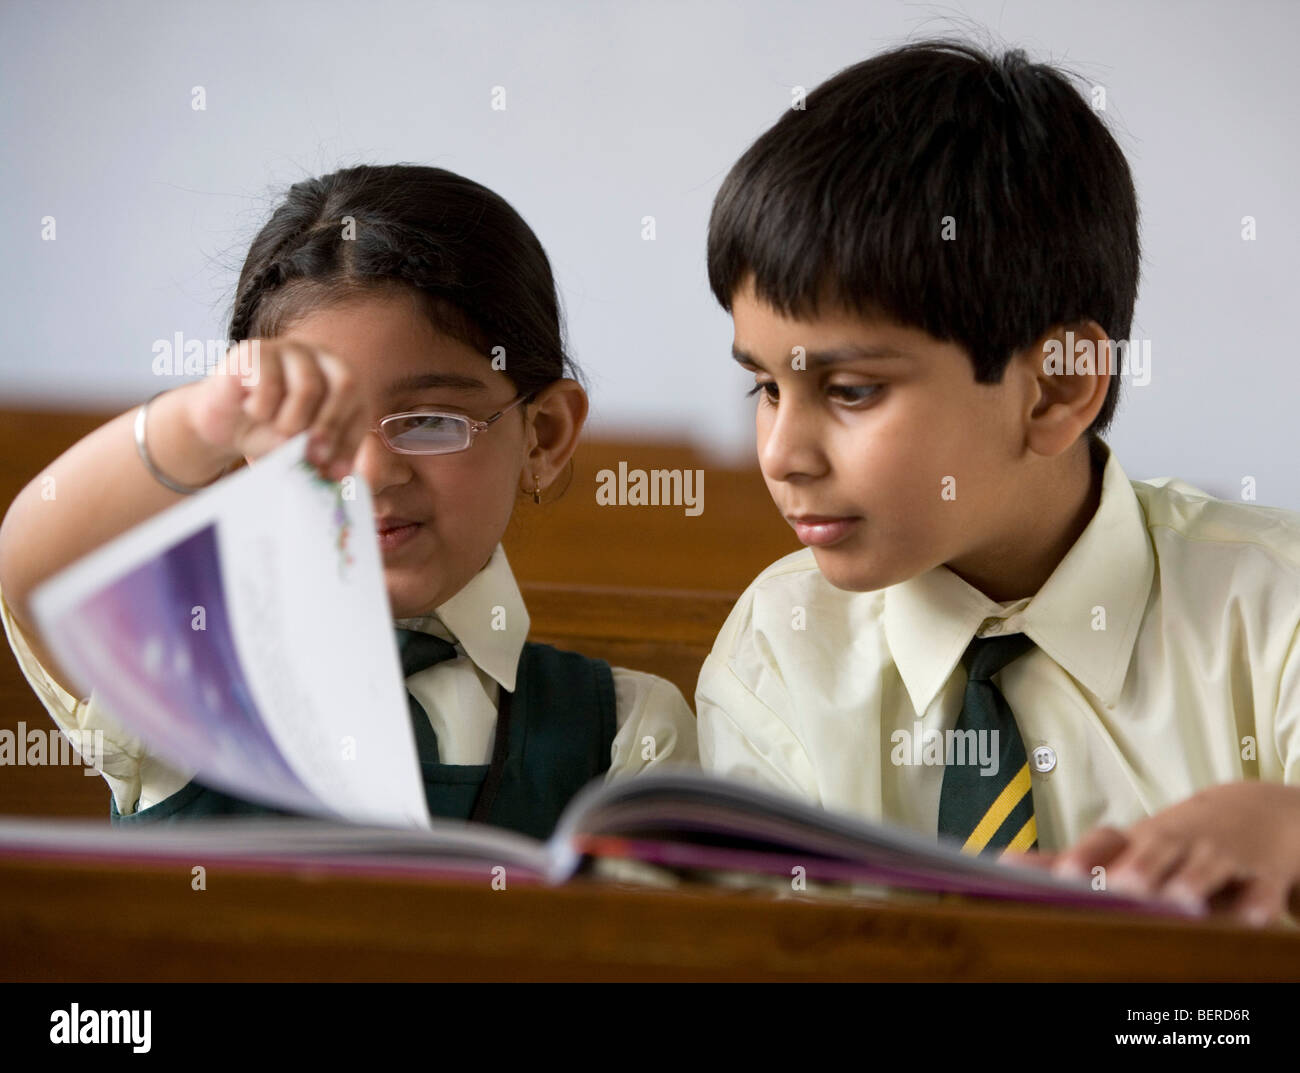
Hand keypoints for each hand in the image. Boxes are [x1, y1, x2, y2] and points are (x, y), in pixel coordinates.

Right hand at [183, 339, 367, 481]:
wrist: (222, 426)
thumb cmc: (270, 434)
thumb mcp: (303, 448)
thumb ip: (324, 453)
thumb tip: (336, 472)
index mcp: (340, 375)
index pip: (359, 403)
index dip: (349, 439)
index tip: (334, 472)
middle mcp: (318, 355)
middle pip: (345, 384)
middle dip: (331, 427)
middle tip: (313, 457)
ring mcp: (287, 348)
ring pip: (309, 387)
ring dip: (293, 423)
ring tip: (278, 433)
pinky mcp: (254, 351)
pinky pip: (269, 385)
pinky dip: (262, 410)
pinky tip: (251, 410)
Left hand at [1027, 782, 1299, 924]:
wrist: (1254, 813)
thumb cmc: (1172, 840)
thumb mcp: (1125, 847)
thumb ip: (1067, 861)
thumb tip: (1003, 864)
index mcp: (1137, 840)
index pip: (1106, 841)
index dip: (1085, 855)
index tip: (1064, 874)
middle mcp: (1175, 842)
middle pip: (1155, 849)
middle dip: (1139, 867)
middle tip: (1122, 886)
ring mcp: (1220, 855)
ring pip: (1205, 866)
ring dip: (1192, 880)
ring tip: (1178, 900)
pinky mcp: (1262, 873)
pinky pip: (1261, 887)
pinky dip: (1258, 901)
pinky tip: (1253, 916)